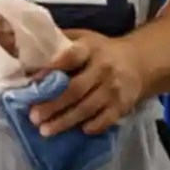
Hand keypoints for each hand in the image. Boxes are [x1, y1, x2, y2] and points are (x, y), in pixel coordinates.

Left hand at [30, 29, 145, 136]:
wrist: (139, 62)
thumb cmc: (102, 51)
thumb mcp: (84, 38)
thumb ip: (61, 41)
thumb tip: (30, 52)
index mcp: (90, 48)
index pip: (71, 57)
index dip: (52, 68)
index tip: (34, 82)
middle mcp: (103, 68)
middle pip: (75, 89)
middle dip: (53, 105)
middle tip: (34, 117)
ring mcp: (113, 88)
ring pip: (87, 108)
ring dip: (65, 121)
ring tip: (45, 130)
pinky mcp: (122, 105)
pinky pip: (104, 120)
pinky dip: (90, 127)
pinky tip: (76, 131)